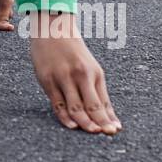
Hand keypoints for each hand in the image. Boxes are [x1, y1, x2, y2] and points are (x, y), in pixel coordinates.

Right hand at [26, 10, 121, 134]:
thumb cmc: (72, 51)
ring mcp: (62, 77)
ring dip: (84, 122)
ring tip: (92, 132)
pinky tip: (72, 125)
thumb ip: (95, 90)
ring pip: (75, 106)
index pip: (102, 101)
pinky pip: (57, 103)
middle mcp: (79, 75)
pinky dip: (64, 116)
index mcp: (93, 73)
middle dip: (100, 122)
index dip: (109, 117)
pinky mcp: (47, 79)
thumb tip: (106, 115)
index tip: (115, 130)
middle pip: (91, 105)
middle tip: (107, 134)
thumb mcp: (88, 67)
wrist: (52, 27)